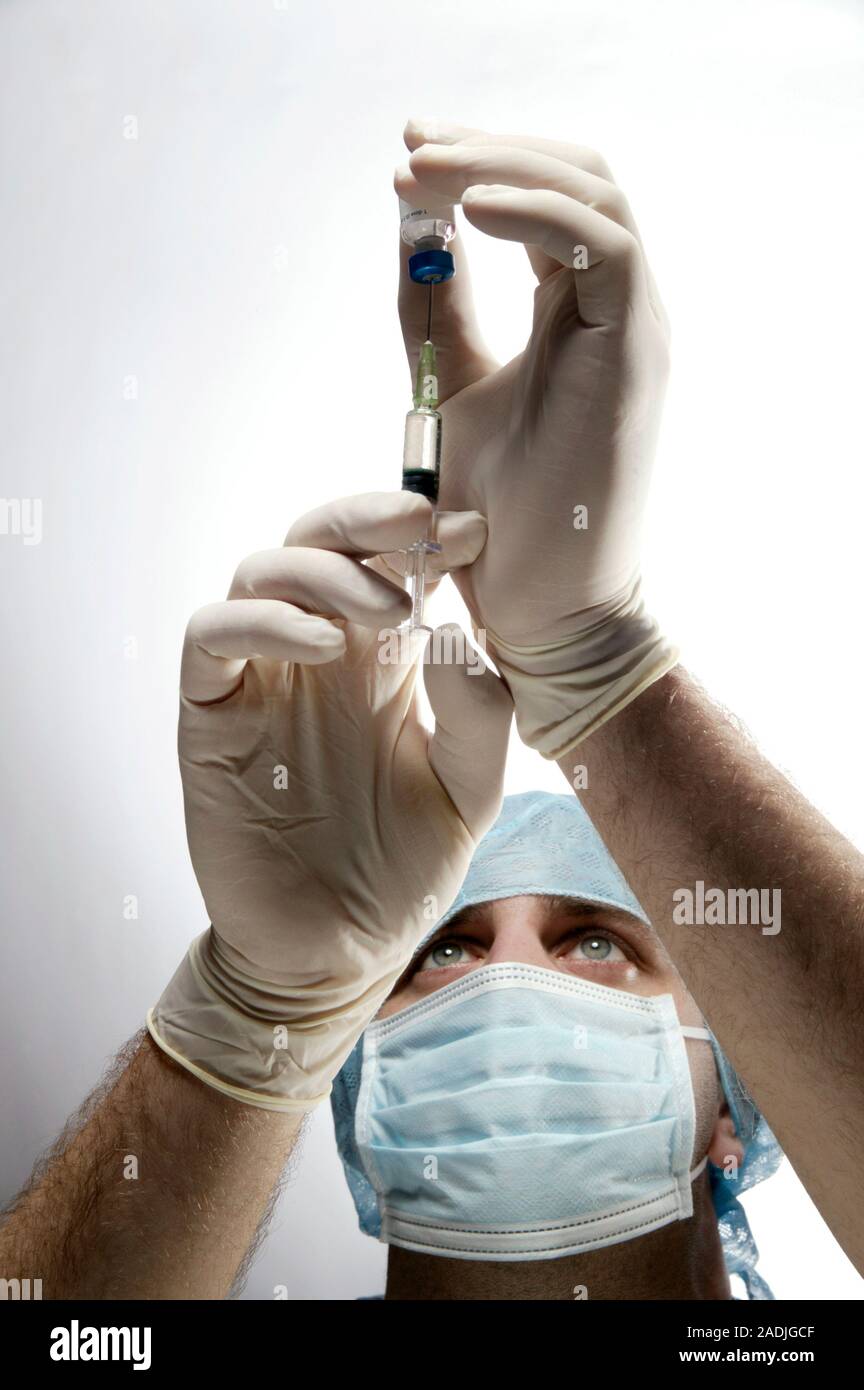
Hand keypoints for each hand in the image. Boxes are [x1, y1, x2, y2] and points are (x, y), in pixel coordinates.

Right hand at [148, 492, 511, 1109]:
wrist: (335, 954)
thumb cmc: (401, 870)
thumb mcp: (468, 793)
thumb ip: (479, 718)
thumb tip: (456, 633)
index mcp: (385, 664)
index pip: (393, 566)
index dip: (429, 537)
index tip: (478, 532)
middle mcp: (320, 656)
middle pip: (321, 543)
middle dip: (369, 517)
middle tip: (423, 525)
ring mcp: (262, 680)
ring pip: (263, 571)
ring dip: (326, 570)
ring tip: (388, 609)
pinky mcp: (212, 716)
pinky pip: (214, 635)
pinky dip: (264, 621)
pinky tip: (326, 646)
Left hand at [395, 120, 676, 757]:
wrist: (540, 609)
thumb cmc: (499, 521)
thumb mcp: (451, 395)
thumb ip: (437, 321)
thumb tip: (413, 239)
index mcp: (577, 315)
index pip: (546, 204)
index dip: (482, 164)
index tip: (410, 158)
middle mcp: (615, 312)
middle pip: (577, 179)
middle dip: (489, 148)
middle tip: (413, 146)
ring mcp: (633, 328)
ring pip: (594, 196)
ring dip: (504, 168)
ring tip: (423, 171)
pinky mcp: (635, 353)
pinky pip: (603, 247)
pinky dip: (537, 214)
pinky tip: (468, 214)